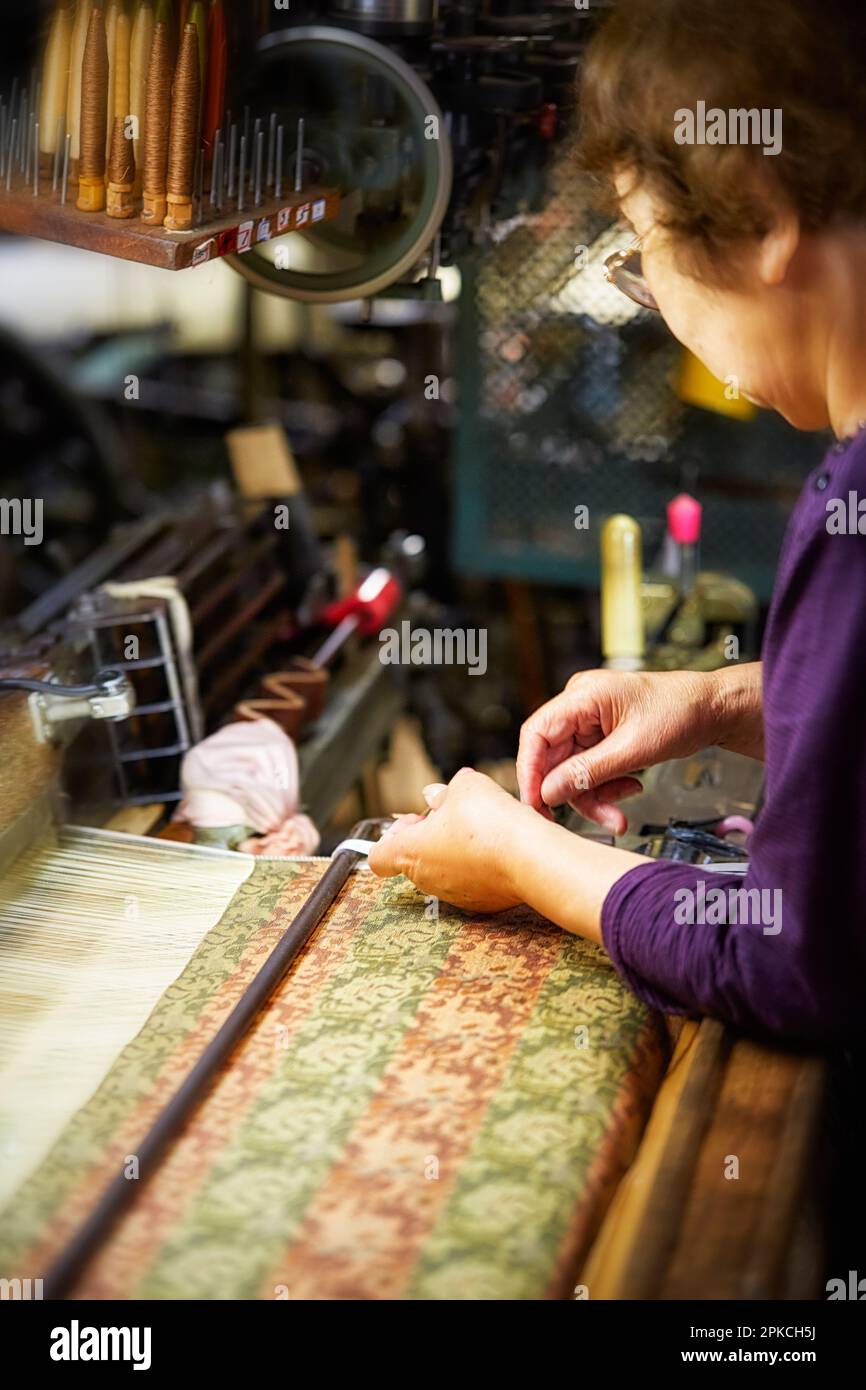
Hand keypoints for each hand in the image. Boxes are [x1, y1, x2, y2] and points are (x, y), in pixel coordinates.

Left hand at [368, 768, 529, 912]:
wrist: (529, 857)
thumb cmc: (489, 821)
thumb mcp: (464, 786)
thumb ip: (444, 792)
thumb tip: (435, 797)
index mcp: (411, 851)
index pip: (379, 856)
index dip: (393, 835)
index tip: (416, 820)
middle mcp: (427, 879)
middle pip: (415, 859)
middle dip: (431, 836)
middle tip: (454, 817)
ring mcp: (454, 894)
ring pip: (445, 871)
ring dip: (456, 851)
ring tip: (481, 830)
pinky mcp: (482, 903)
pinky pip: (472, 882)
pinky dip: (479, 867)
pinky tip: (498, 848)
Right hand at [517, 668, 721, 833]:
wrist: (713, 709)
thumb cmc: (682, 712)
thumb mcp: (634, 748)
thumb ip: (588, 771)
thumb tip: (549, 792)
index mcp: (583, 695)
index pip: (536, 733)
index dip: (530, 771)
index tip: (536, 803)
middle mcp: (580, 706)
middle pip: (554, 757)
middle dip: (575, 792)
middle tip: (595, 819)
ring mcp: (590, 721)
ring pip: (573, 769)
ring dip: (594, 795)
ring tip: (619, 812)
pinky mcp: (602, 736)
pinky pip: (590, 768)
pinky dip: (606, 785)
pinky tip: (630, 785)